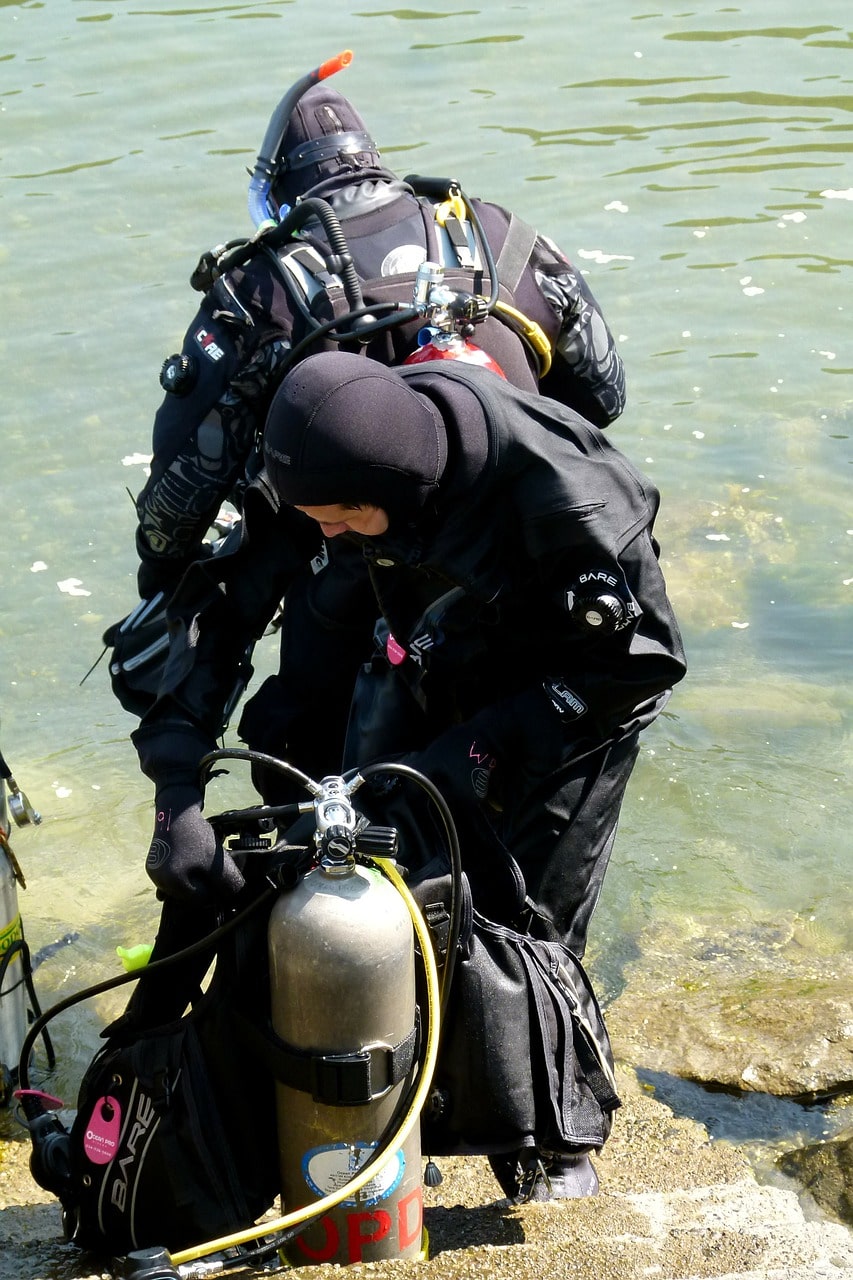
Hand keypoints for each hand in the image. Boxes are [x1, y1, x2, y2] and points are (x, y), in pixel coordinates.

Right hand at [145, 783, 244, 903]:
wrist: (177, 811)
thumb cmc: (197, 836)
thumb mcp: (218, 862)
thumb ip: (228, 884)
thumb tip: (236, 898)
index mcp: (173, 884)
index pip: (201, 898)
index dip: (214, 886)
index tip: (218, 869)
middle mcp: (159, 882)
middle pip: (189, 894)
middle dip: (203, 882)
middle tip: (210, 863)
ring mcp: (154, 873)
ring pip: (181, 885)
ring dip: (194, 877)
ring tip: (200, 858)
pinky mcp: (153, 864)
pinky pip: (172, 877)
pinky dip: (183, 872)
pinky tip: (190, 861)